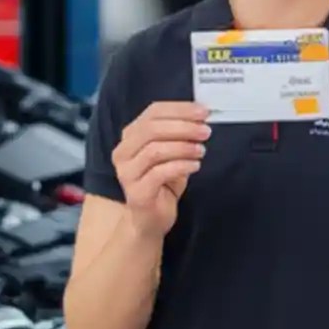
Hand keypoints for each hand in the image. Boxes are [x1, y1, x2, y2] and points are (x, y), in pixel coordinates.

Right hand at [111, 101, 210, 240]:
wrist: (150, 219)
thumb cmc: (162, 183)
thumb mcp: (171, 152)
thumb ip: (178, 133)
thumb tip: (201, 116)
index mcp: (131, 136)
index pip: (153, 112)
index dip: (179, 109)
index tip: (203, 111)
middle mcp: (123, 152)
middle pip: (152, 129)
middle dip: (183, 127)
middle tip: (205, 131)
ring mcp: (127, 173)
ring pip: (155, 150)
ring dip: (183, 147)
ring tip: (201, 150)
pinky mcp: (137, 192)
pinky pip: (159, 173)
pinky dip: (181, 166)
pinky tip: (195, 166)